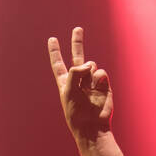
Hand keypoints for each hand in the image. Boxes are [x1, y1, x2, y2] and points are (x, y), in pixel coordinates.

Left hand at [48, 26, 111, 140]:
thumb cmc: (76, 112)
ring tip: (88, 87)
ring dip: (88, 72)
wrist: (92, 125)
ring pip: (91, 65)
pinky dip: (98, 78)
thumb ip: (75, 72)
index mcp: (65, 82)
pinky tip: (97, 87)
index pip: (58, 64)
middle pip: (77, 56)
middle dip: (77, 42)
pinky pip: (100, 72)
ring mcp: (91, 81)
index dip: (55, 52)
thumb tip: (90, 64)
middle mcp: (78, 80)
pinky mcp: (103, 84)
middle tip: (77, 29)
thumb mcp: (68, 90)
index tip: (52, 39)